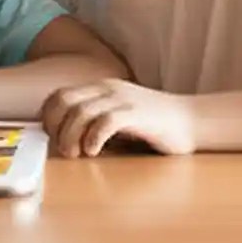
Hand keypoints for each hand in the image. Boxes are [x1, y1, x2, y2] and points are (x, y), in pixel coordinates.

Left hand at [41, 79, 194, 156]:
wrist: (192, 120)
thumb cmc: (152, 125)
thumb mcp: (116, 116)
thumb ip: (93, 120)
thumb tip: (62, 139)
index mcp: (100, 88)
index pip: (59, 95)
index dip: (48, 117)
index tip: (52, 138)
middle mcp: (108, 89)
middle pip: (64, 101)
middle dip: (56, 126)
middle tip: (63, 149)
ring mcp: (123, 99)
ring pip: (81, 112)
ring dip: (71, 135)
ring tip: (76, 154)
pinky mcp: (138, 114)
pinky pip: (106, 121)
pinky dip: (93, 137)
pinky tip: (94, 151)